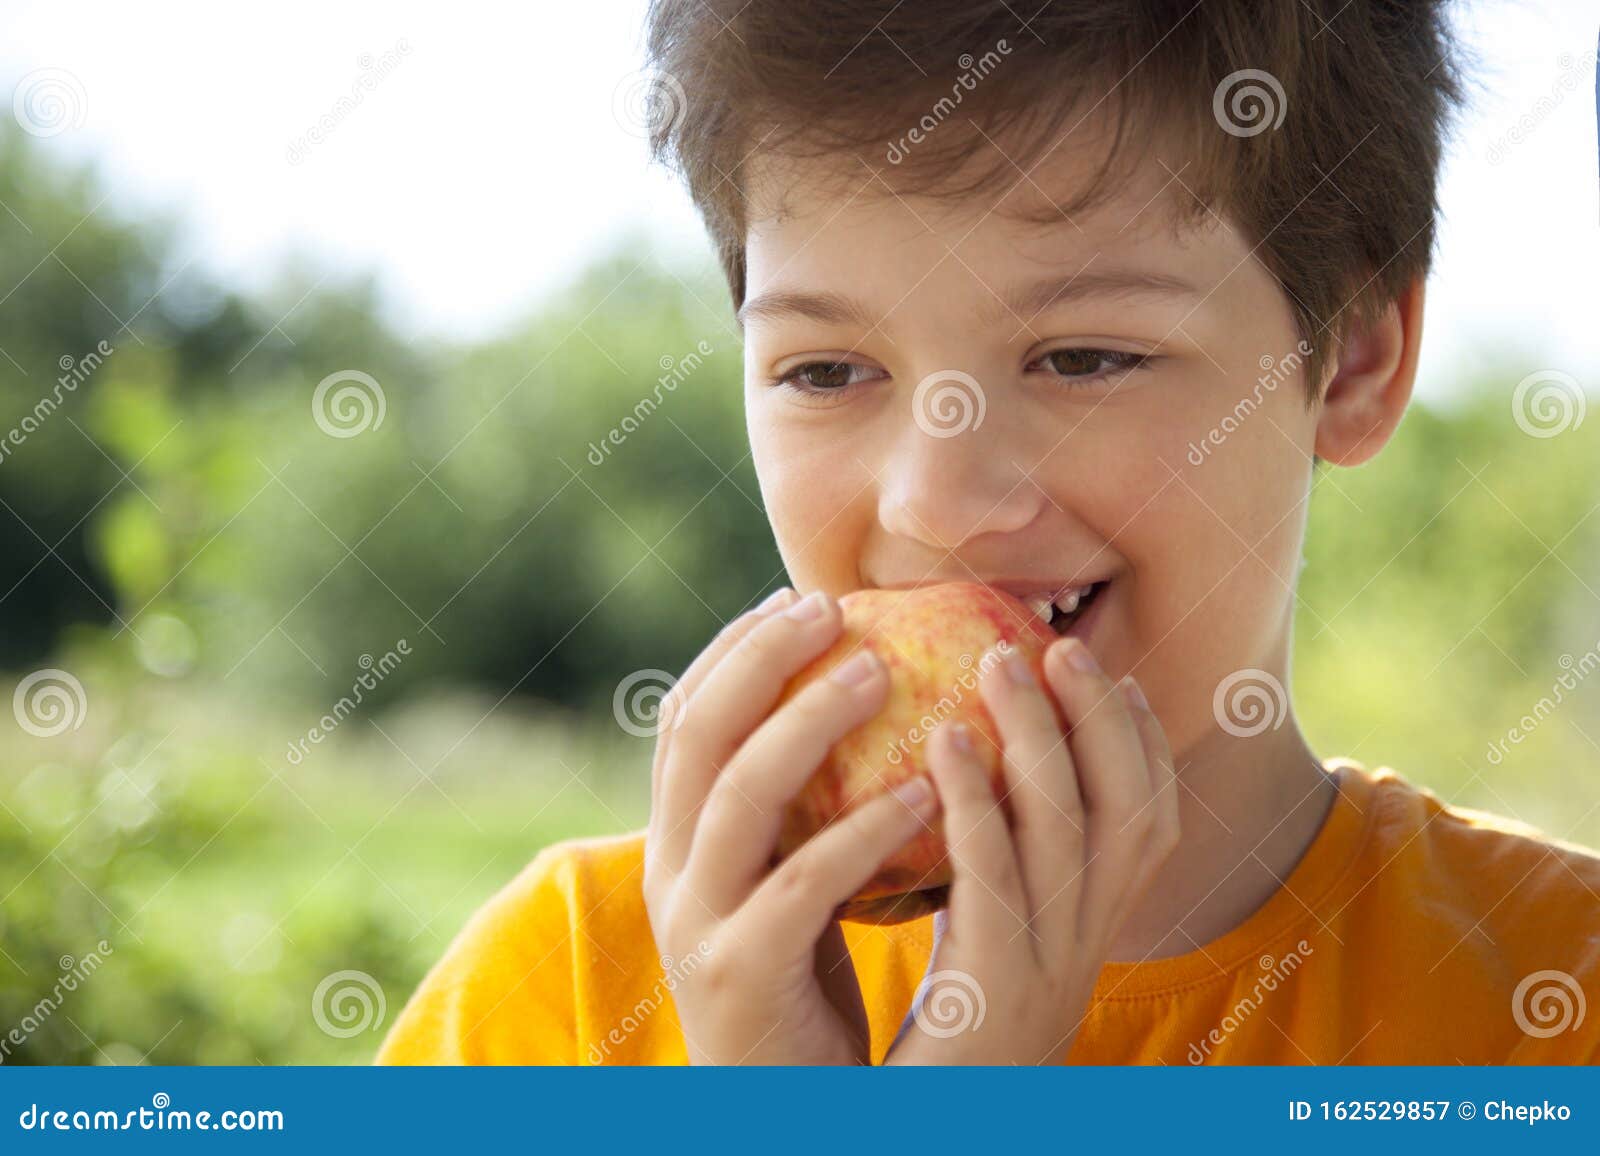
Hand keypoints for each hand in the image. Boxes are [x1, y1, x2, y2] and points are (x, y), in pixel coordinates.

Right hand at [642, 588, 938, 1064]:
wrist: (779, 1104)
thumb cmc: (802, 982)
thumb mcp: (786, 881)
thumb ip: (801, 810)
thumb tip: (866, 710)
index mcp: (676, 841)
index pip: (684, 719)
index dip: (731, 650)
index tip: (795, 596)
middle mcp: (669, 871)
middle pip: (698, 736)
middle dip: (758, 659)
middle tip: (831, 606)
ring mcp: (696, 922)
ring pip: (738, 794)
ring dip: (807, 721)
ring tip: (879, 671)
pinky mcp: (741, 972)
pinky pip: (803, 885)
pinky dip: (861, 830)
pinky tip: (924, 792)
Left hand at [885, 636, 1178, 1064]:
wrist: (928, 1130)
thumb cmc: (945, 1032)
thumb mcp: (994, 940)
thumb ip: (1001, 864)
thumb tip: (969, 755)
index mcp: (1095, 928)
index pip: (1151, 822)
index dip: (1143, 743)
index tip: (1115, 675)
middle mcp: (1088, 943)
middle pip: (1124, 811)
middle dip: (1101, 718)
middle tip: (1058, 644)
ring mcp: (1046, 964)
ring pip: (1068, 831)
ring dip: (1037, 736)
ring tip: (998, 660)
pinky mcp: (989, 981)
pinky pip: (992, 876)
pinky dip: (975, 800)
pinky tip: (944, 741)